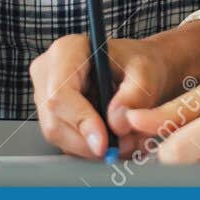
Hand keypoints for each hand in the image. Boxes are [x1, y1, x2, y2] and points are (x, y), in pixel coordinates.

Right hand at [30, 22, 199, 159]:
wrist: (152, 67)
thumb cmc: (151, 62)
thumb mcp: (150, 73)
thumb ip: (135, 95)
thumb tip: (116, 122)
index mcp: (70, 49)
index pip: (59, 92)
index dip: (79, 121)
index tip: (103, 142)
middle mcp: (51, 66)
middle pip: (52, 116)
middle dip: (86, 138)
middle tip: (119, 150)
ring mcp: (48, 88)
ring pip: (56, 131)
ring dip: (88, 145)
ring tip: (123, 145)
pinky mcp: (55, 108)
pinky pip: (63, 136)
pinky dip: (87, 145)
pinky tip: (112, 144)